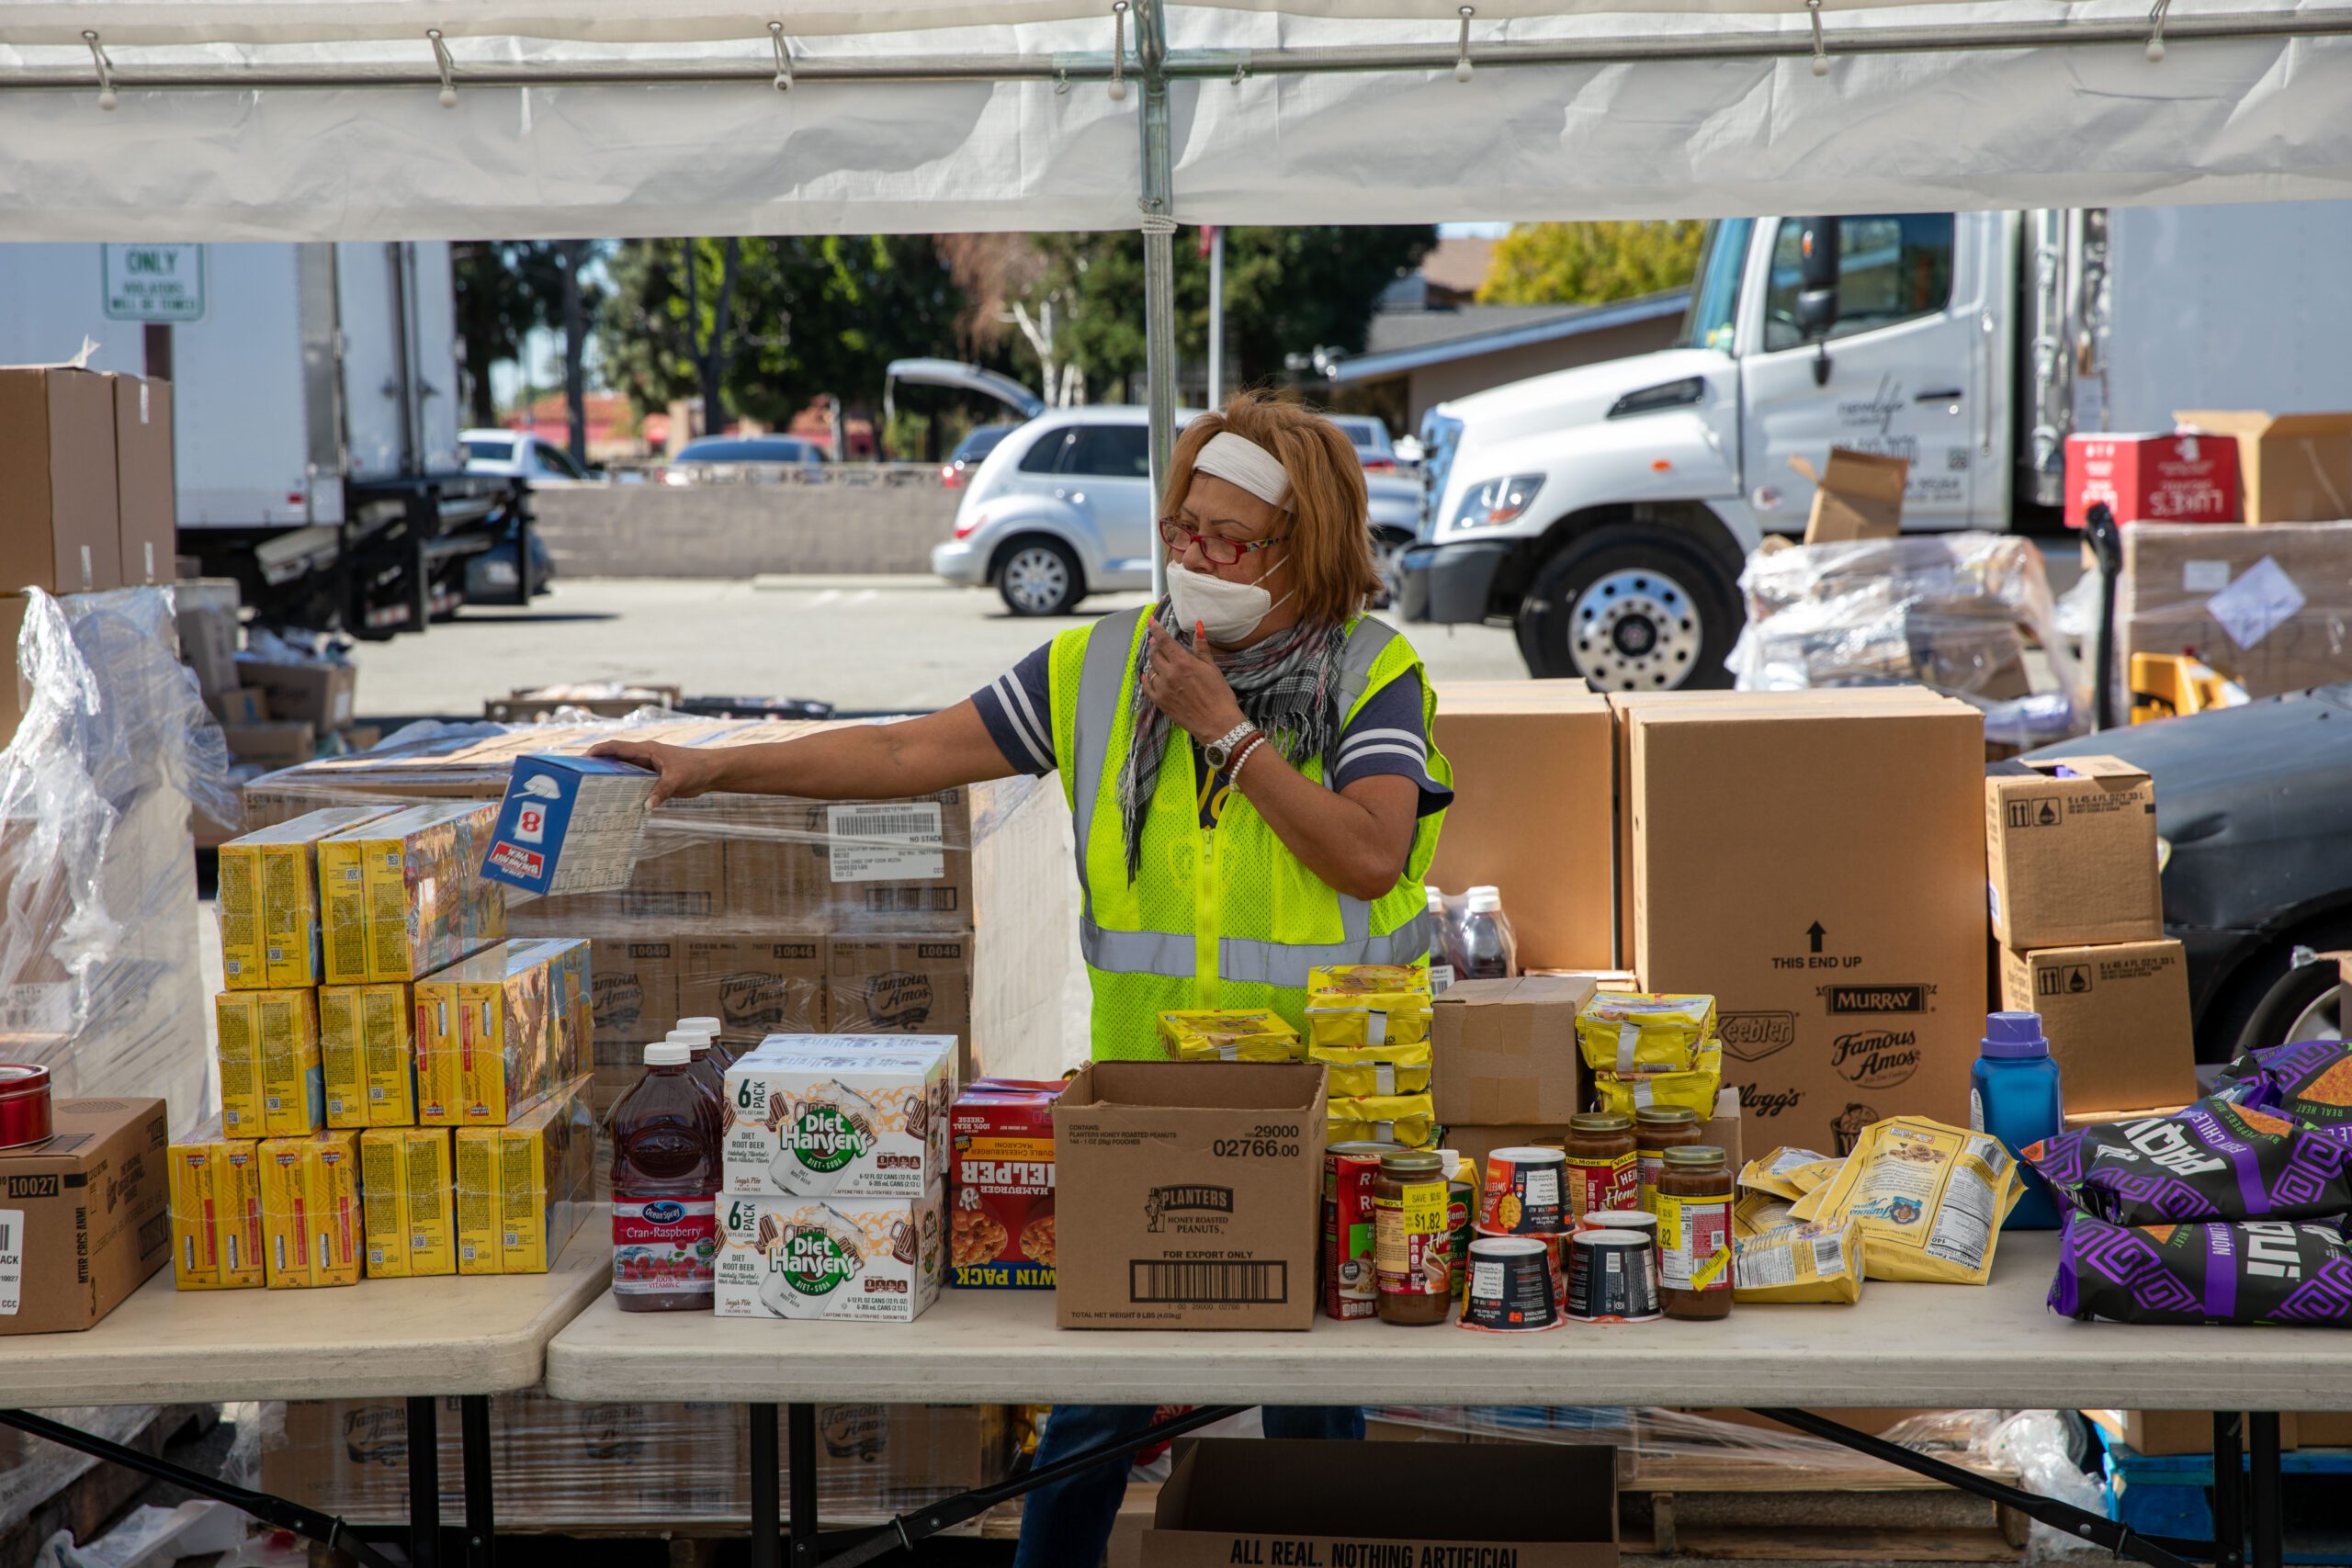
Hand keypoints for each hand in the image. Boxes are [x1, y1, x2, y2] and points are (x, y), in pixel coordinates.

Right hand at [584, 738, 724, 804]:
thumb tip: (645, 807)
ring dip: (611, 781)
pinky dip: (625, 792)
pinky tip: (616, 804)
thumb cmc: (696, 767)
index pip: (617, 747)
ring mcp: (649, 769)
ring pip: (624, 773)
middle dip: (598, 766)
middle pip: (616, 760)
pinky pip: (635, 785)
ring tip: (592, 793)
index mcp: (647, 750)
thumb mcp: (677, 779)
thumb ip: (661, 791)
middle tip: (580, 778)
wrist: (712, 772)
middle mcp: (644, 758)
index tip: (582, 758)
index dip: (599, 751)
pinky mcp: (654, 780)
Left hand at [1142, 615, 1247, 743]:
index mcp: (1183, 662)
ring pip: (1150, 670)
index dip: (1156, 629)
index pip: (1164, 641)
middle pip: (1155, 654)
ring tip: (1160, 661)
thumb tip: (1198, 627)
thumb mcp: (1212, 668)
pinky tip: (1148, 676)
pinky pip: (1147, 687)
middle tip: (1158, 642)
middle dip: (1155, 646)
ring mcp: (1163, 689)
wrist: (1218, 723)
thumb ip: (1201, 648)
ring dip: (1153, 663)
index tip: (1151, 621)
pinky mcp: (1160, 702)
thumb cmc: (1219, 695)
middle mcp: (1169, 674)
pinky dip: (1146, 679)